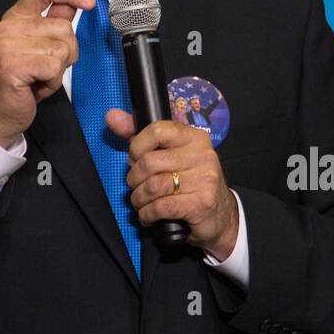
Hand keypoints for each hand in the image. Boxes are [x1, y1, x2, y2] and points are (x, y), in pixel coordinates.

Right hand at [0, 0, 94, 148]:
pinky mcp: (13, 64)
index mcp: (15, 18)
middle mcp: (8, 27)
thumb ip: (52, 23)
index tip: (89, 2)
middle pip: (63, 27)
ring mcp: (8, 45)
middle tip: (47, 68)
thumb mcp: (38, 48)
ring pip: (62, 49)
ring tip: (39, 78)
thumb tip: (71, 4)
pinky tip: (37, 86)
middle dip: (66, 52)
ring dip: (59, 70)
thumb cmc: (19, 82)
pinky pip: (54, 67)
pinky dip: (53, 81)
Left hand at [106, 111, 239, 259]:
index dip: (137, 147)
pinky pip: (160, 207)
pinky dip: (147, 214)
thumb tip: (112, 116)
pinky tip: (149, 216)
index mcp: (194, 137)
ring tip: (141, 203)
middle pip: (149, 162)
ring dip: (139, 199)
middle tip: (136, 186)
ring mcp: (204, 179)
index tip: (135, 159)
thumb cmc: (190, 183)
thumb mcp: (170, 156)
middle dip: (134, 179)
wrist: (221, 217)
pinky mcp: (202, 203)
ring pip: (152, 186)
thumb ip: (140, 136)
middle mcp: (202, 155)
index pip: (157, 130)